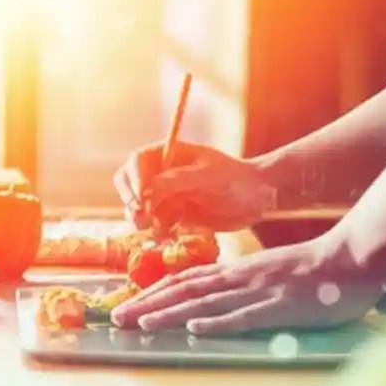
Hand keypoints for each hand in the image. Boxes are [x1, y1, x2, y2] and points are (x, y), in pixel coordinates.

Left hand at [110, 234, 385, 333]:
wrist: (354, 256)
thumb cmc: (315, 269)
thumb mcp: (270, 272)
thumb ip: (243, 284)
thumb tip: (215, 298)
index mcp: (238, 271)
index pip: (186, 280)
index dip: (154, 293)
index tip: (129, 306)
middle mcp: (240, 278)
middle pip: (185, 290)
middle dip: (148, 305)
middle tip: (117, 320)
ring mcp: (259, 292)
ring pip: (205, 303)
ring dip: (170, 314)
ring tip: (141, 325)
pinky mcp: (280, 307)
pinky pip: (244, 316)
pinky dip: (217, 323)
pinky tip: (195, 329)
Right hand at [113, 142, 273, 230]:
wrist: (256, 200)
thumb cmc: (237, 179)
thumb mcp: (211, 176)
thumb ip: (182, 179)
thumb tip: (151, 185)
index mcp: (169, 154)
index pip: (138, 161)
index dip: (134, 178)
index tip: (142, 197)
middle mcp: (162, 172)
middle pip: (129, 182)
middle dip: (130, 199)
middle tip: (140, 216)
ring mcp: (165, 194)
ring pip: (137, 204)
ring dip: (138, 216)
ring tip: (151, 227)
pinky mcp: (172, 214)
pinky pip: (152, 222)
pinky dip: (154, 228)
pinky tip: (169, 231)